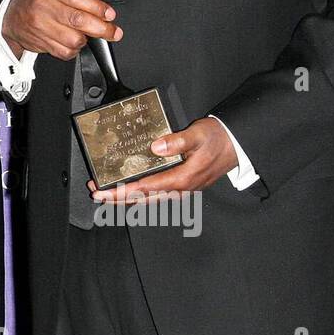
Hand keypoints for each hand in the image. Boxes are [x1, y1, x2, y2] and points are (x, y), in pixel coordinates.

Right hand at [2, 0, 119, 60]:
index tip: (110, 14)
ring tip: (87, 34)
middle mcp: (45, 7)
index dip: (98, 8)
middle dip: (101, 28)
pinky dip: (75, 50)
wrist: (12, 17)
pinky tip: (74, 42)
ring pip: (73, 39)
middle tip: (113, 32)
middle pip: (78, 20)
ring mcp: (42, 27)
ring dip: (86, 39)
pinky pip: (65, 52)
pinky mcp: (41, 43)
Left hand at [89, 117, 238, 202]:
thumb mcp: (198, 135)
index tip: (104, 191)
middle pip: (143, 198)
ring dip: (127, 197)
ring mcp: (181, 189)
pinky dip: (140, 194)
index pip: (146, 188)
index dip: (122, 191)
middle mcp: (180, 188)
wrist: (237, 145)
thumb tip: (156, 147)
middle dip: (118, 197)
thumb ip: (178, 141)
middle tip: (97, 193)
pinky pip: (156, 194)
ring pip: (149, 199)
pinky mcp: (181, 185)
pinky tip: (129, 190)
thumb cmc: (218, 139)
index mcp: (182, 178)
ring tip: (107, 193)